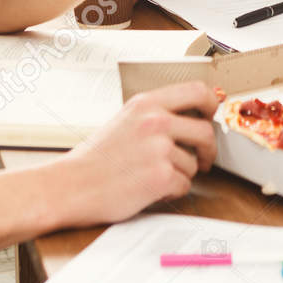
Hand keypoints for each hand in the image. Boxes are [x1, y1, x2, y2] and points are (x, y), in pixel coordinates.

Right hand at [61, 82, 219, 224]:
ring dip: (181, 174)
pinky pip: (184, 185)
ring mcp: (159, 149)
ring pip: (193, 163)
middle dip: (208, 150)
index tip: (211, 115)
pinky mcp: (160, 176)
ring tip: (155, 176)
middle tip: (203, 159)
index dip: (211, 104)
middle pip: (206, 131)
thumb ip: (156, 115)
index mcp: (146, 103)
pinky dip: (172, 191)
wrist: (70, 185)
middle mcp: (155, 121)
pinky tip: (151, 188)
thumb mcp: (125, 120)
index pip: (198, 91)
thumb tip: (191, 117)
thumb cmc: (95, 158)